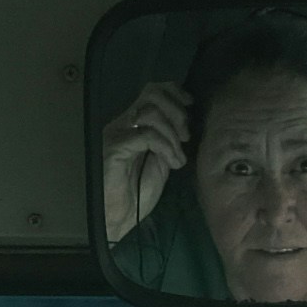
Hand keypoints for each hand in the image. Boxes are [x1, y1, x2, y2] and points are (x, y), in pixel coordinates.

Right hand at [97, 83, 191, 238]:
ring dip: (173, 134)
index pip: (153, 90)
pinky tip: (173, 164)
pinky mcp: (115, 147)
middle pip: (152, 93)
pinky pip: (147, 135)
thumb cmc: (137, 192)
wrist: (118, 216)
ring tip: (179, 157)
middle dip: (177, 111)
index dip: (174, 92)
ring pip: (151, 112)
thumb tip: (187, 124)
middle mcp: (124, 123)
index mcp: (134, 123)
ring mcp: (118, 133)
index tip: (190, 105)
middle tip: (186, 135)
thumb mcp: (162, 160)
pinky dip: (166, 147)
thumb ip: (170, 139)